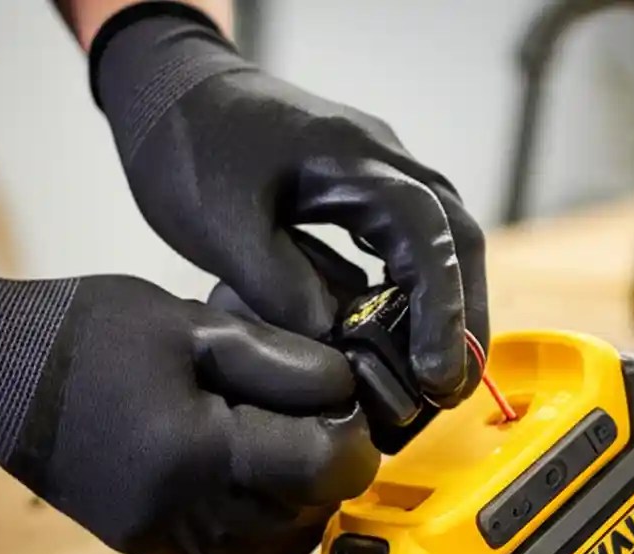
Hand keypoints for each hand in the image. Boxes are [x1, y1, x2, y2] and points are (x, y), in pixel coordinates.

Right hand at [0, 243, 379, 553]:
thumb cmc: (86, 330)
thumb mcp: (192, 323)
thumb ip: (281, 360)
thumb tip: (347, 389)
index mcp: (193, 451)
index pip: (323, 469)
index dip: (353, 434)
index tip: (343, 396)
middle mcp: (180, 512)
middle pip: (308, 513)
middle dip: (332, 465)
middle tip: (320, 411)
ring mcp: (161, 537)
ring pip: (279, 545)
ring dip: (304, 499)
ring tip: (291, 438)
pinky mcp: (147, 543)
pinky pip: (237, 551)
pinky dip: (268, 519)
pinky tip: (259, 467)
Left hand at [90, 2, 487, 407]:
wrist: (170, 86)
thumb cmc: (187, 145)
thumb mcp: (219, 225)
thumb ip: (279, 285)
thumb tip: (336, 345)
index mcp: (356, 160)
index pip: (428, 238)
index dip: (441, 310)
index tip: (436, 375)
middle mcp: (385, 159)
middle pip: (458, 239)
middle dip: (463, 316)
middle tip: (450, 388)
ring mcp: (379, 169)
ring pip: (443, 238)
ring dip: (448, 304)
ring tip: (435, 372)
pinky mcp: (363, 184)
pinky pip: (411, 237)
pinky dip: (418, 287)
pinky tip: (400, 330)